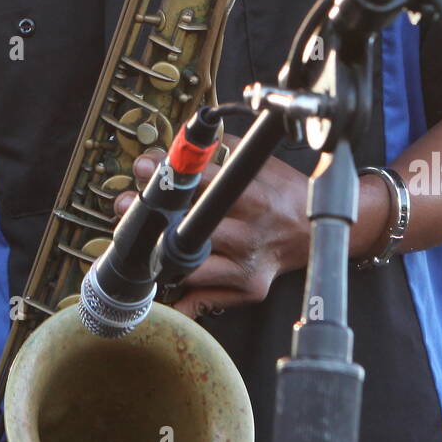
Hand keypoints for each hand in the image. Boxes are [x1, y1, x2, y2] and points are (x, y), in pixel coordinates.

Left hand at [113, 133, 309, 318]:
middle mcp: (249, 230)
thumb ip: (222, 148)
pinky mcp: (248, 288)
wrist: (315, 230)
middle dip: (153, 216)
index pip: (202, 180)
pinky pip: (203, 298)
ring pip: (190, 265)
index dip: (168, 173)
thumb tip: (181, 143)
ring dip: (159, 255)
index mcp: (251, 193)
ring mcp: (247, 262)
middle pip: (190, 225)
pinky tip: (160, 287)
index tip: (144, 168)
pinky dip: (178, 297)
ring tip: (139, 243)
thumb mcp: (258, 162)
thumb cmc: (282, 193)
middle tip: (126, 207)